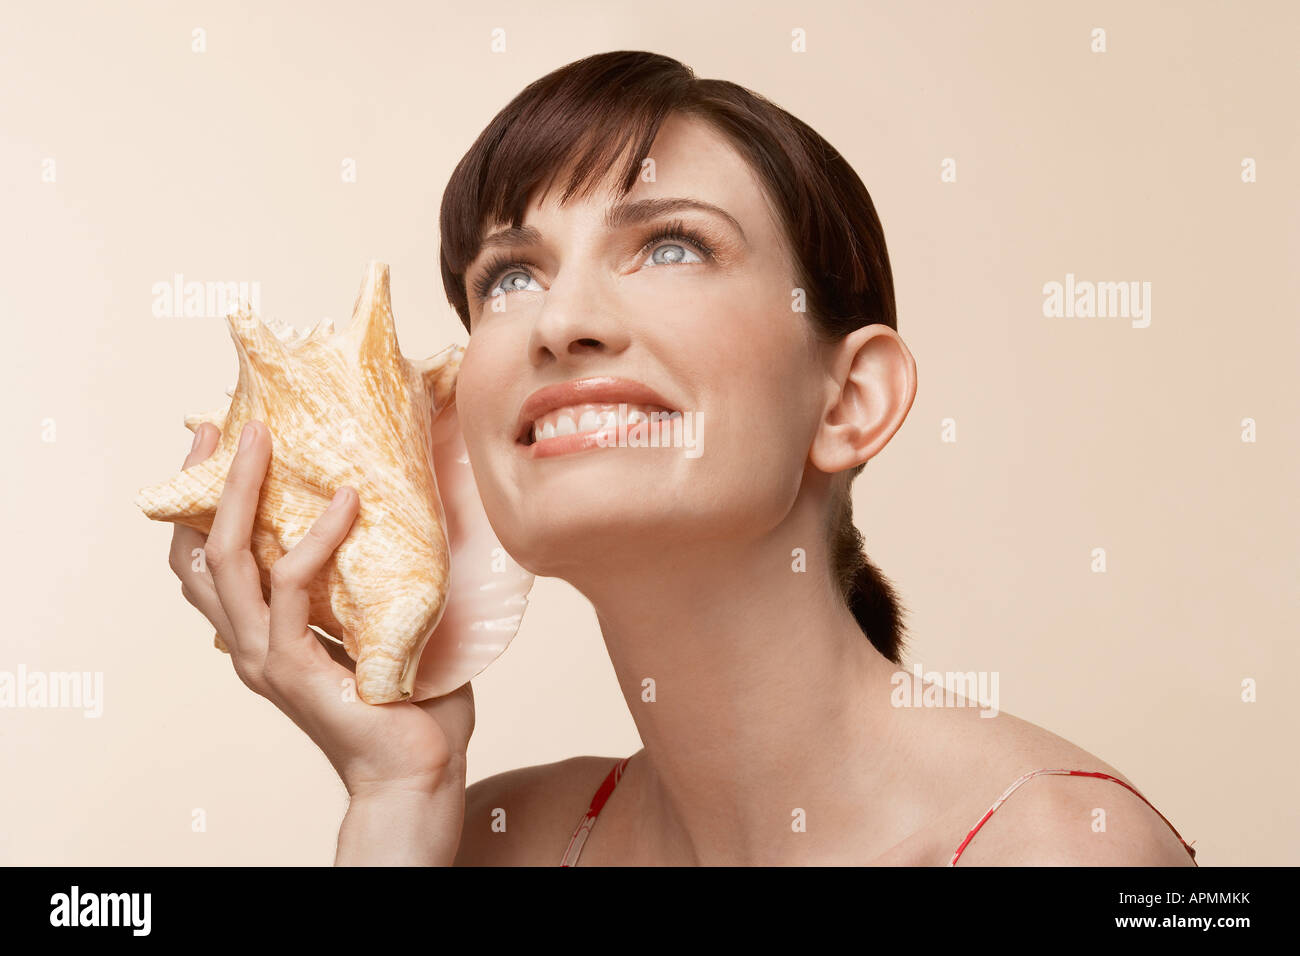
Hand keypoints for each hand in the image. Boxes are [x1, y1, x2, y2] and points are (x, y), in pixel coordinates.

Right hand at [168, 420, 474, 808]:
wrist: (419, 770)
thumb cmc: (411, 702)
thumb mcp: (380, 625)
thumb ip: (369, 580)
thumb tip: (406, 510)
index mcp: (263, 634)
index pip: (210, 563)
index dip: (204, 505)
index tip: (222, 444)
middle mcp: (251, 643)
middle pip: (200, 552)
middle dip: (208, 483)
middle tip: (228, 424)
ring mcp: (266, 657)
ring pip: (229, 560)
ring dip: (240, 492)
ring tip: (265, 438)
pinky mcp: (294, 668)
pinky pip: (291, 586)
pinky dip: (315, 538)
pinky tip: (346, 501)